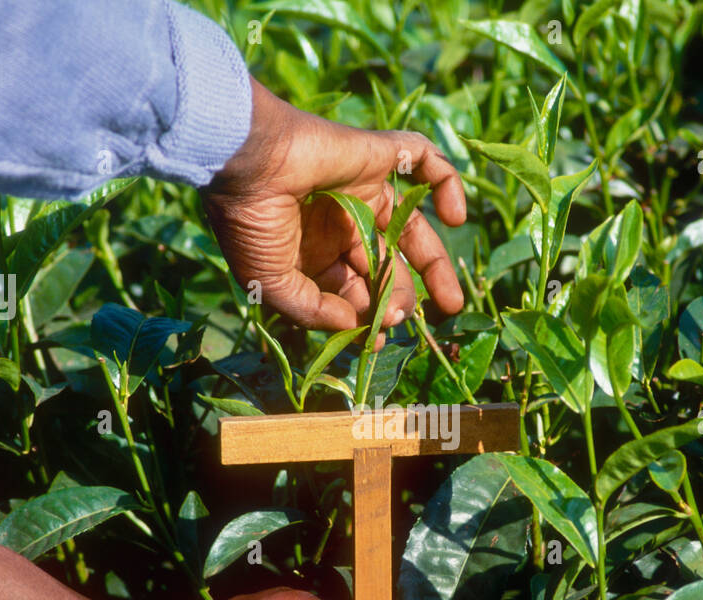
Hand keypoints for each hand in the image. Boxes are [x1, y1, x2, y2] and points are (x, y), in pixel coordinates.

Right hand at [202, 77, 466, 345]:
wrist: (246, 160)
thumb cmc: (250, 223)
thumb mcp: (272, 283)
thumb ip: (313, 311)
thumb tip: (352, 326)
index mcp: (314, 253)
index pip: (353, 290)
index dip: (368, 316)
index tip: (376, 340)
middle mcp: (342, 223)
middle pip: (386, 266)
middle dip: (400, 298)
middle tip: (408, 320)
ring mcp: (363, 189)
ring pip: (412, 228)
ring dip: (435, 265)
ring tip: (451, 302)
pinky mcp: (378, 155)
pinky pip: (424, 162)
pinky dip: (447, 184)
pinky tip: (456, 218)